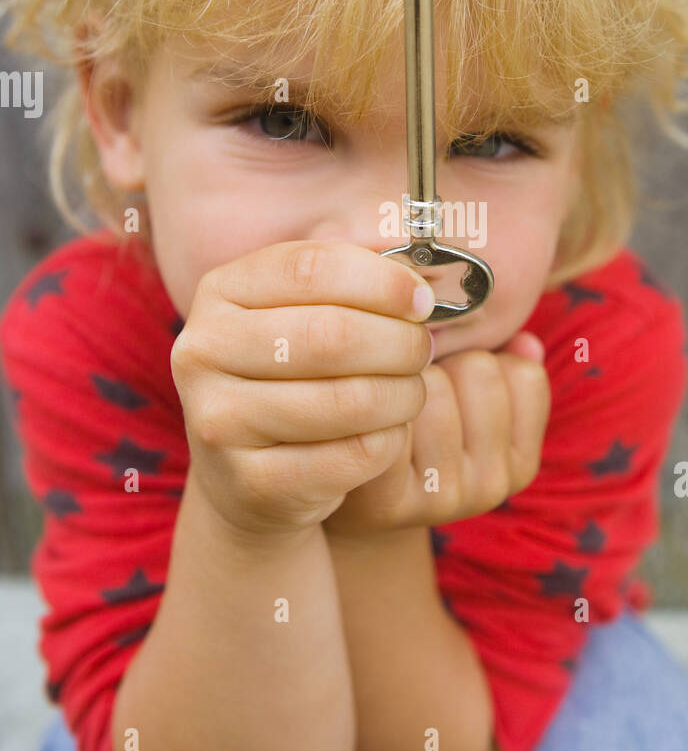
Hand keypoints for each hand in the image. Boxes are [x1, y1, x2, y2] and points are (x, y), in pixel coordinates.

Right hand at [169, 241, 434, 539]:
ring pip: (351, 399)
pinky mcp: (252, 481)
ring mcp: (219, 421)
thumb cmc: (288, 378)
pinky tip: (388, 431)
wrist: (244, 478)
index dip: (381, 281)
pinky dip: (390, 439)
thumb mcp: (300, 315)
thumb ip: (351, 284)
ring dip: (404, 394)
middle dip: (400, 342)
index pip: (311, 269)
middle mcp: (203, 353)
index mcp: (219, 293)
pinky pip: (355, 453)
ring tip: (411, 391)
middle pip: (333, 335)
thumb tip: (418, 283)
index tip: (422, 300)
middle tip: (423, 351)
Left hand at [322, 332, 550, 539]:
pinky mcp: (391, 500)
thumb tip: (525, 343)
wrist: (357, 491)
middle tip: (419, 386)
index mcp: (521, 463)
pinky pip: (391, 416)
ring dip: (407, 378)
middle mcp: (490, 487)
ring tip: (392, 401)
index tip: (458, 378)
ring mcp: (442, 497)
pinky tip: (368, 419)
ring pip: (432, 386)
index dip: (483, 361)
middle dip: (445, 363)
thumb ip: (506, 369)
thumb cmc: (418, 431)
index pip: (524, 374)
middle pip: (478, 370)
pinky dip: (376, 402)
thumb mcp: (471, 402)